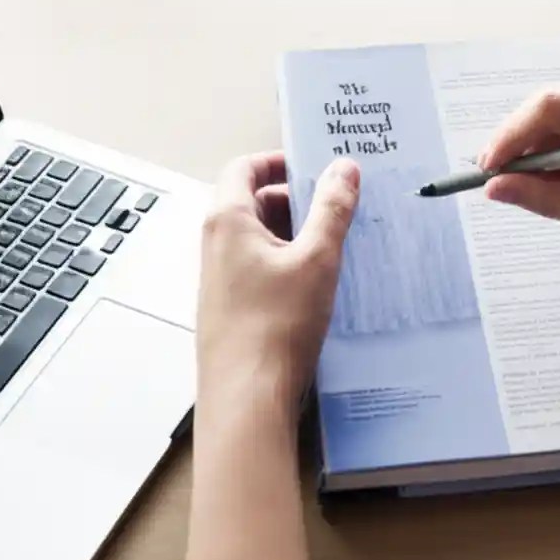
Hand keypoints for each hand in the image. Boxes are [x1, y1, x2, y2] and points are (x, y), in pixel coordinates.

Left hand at [196, 151, 360, 411]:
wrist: (247, 398)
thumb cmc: (276, 326)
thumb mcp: (316, 259)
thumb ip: (332, 209)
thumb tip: (344, 169)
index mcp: (227, 220)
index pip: (244, 167)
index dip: (278, 161)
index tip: (315, 167)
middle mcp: (215, 244)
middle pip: (253, 201)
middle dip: (296, 200)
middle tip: (337, 208)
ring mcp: (220, 278)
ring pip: (259, 238)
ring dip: (295, 235)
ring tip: (336, 247)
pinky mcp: (231, 307)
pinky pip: (260, 269)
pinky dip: (288, 265)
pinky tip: (319, 285)